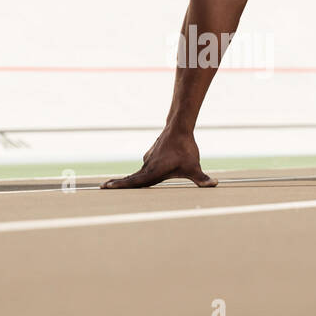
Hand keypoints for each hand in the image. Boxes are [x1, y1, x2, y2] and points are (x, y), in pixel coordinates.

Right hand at [100, 130, 216, 188]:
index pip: (135, 182)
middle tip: (101, 187)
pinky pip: (145, 168)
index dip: (121, 186)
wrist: (179, 128)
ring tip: (113, 185)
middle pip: (130, 179)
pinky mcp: (151, 156)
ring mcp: (148, 161)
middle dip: (117, 184)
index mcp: (153, 171)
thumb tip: (214, 185)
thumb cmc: (185, 149)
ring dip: (128, 181)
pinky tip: (144, 176)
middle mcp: (148, 166)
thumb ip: (201, 179)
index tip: (106, 187)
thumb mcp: (194, 166)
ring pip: (137, 174)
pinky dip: (140, 174)